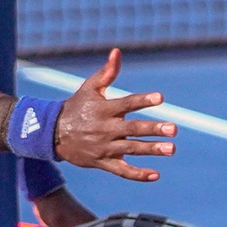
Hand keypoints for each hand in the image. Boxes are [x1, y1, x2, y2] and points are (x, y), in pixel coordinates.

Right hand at [54, 49, 175, 181]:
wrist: (52, 133)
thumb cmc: (76, 106)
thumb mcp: (89, 87)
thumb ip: (107, 72)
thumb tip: (117, 52)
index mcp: (104, 109)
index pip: (126, 104)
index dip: (143, 100)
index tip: (160, 98)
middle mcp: (105, 129)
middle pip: (132, 129)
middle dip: (153, 129)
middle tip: (174, 129)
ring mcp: (104, 147)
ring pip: (131, 150)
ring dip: (151, 149)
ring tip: (171, 149)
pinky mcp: (102, 162)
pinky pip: (121, 171)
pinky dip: (137, 174)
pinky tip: (155, 174)